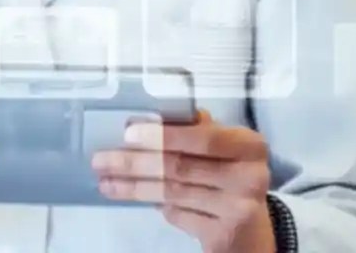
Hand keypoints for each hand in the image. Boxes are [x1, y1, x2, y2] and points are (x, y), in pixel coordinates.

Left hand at [91, 111, 275, 252]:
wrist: (253, 232)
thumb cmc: (232, 178)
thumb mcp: (224, 150)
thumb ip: (195, 132)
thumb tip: (146, 121)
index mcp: (249, 146)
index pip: (203, 138)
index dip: (163, 136)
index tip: (128, 133)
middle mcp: (249, 177)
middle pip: (180, 167)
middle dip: (135, 163)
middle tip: (101, 161)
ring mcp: (238, 209)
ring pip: (172, 193)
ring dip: (134, 187)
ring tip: (107, 182)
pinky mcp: (223, 235)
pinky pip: (177, 215)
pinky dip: (156, 205)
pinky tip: (138, 197)